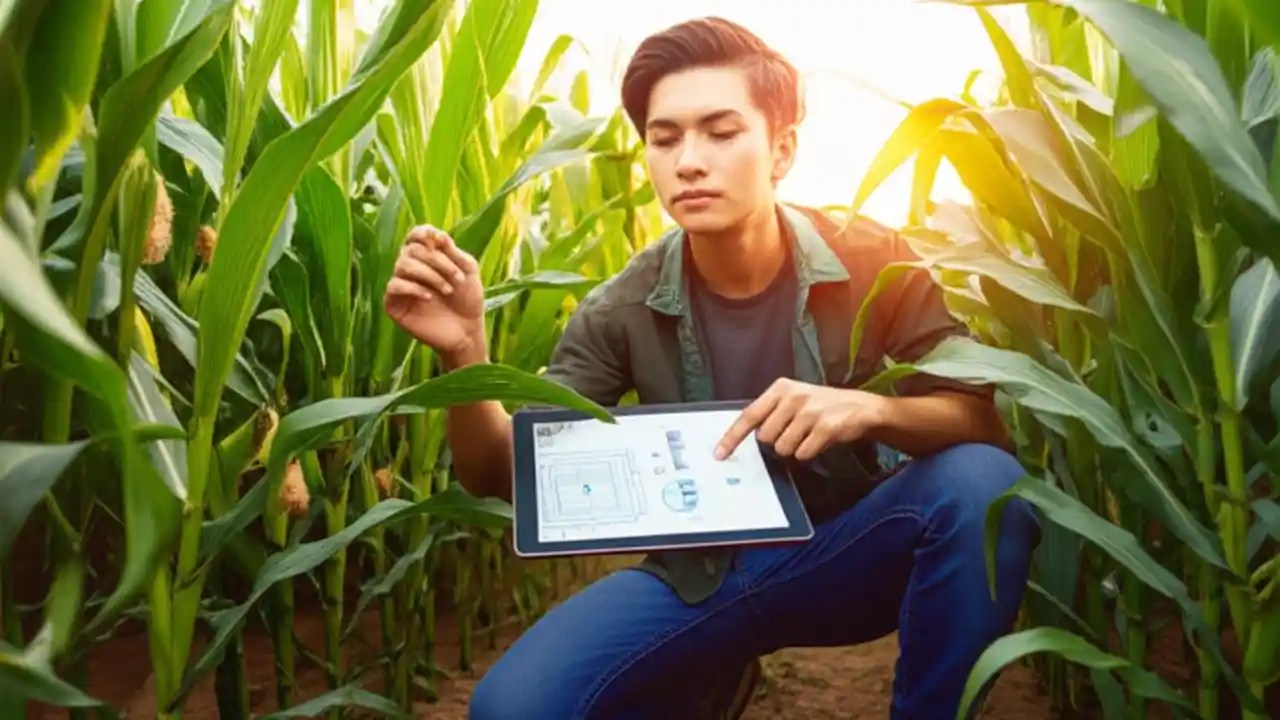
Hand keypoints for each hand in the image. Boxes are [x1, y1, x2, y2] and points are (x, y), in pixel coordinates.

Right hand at [383, 225, 485, 364]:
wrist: (467, 330)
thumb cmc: (468, 300)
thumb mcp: (467, 270)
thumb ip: (453, 251)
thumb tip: (436, 234)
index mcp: (427, 257)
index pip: (415, 235)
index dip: (423, 233)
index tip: (439, 241)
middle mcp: (410, 268)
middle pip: (412, 249)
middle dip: (438, 261)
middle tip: (458, 279)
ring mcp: (401, 286)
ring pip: (402, 265)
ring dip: (429, 275)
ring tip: (448, 290)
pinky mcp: (394, 304)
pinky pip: (394, 286)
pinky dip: (413, 288)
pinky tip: (429, 297)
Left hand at [714, 379, 886, 461]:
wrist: (861, 408)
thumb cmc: (822, 406)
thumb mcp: (793, 400)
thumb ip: (770, 413)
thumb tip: (744, 436)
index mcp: (781, 388)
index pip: (749, 415)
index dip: (732, 437)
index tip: (720, 453)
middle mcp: (794, 396)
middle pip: (765, 437)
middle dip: (776, 442)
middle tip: (793, 432)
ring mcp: (810, 411)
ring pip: (783, 448)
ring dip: (794, 448)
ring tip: (808, 435)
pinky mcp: (826, 427)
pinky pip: (803, 453)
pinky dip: (809, 453)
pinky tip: (819, 440)